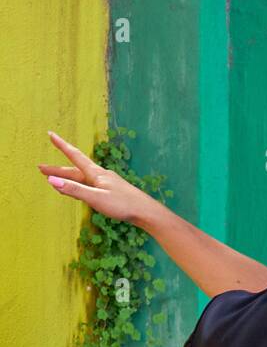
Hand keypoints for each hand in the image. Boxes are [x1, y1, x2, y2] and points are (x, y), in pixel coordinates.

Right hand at [37, 131, 155, 224]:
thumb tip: (52, 181)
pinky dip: (79, 185)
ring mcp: (106, 183)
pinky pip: (90, 185)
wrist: (146, 212)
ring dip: (67, 177)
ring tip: (55, 179)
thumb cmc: (123, 205)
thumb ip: (74, 190)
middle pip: (74, 170)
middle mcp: (100, 175)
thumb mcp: (95, 198)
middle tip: (41, 168)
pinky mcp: (112, 191)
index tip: (51, 134)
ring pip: (82, 178)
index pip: (74, 155)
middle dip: (57, 169)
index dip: (61, 145)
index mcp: (95, 173)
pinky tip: (81, 189)